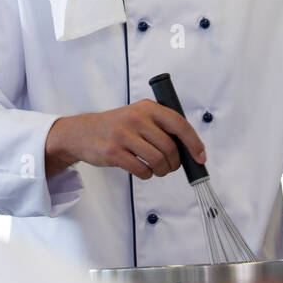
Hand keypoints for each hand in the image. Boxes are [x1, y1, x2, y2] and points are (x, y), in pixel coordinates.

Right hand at [44, 100, 205, 178]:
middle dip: (175, 162)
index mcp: (147, 107)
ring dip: (162, 170)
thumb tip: (189, 147)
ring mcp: (124, 135)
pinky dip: (147, 174)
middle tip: (171, 166)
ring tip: (158, 170)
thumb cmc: (116, 126)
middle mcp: (137, 118)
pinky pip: (142, 169)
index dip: (194, 142)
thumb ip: (161, 125)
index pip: (179, 124)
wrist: (82, 132)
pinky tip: (143, 170)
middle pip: (170, 147)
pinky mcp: (114, 152)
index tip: (200, 157)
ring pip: (158, 160)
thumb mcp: (139, 115)